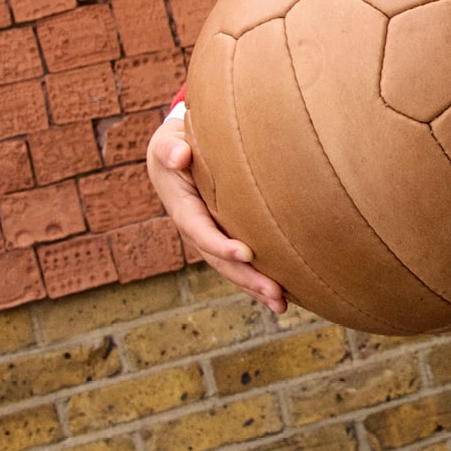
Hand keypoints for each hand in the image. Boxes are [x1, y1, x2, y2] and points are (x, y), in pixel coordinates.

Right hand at [145, 104, 287, 312]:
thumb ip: (170, 149)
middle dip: (247, 278)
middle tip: (275, 293)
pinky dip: (259, 281)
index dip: (220, 245)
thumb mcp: (167, 144)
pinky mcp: (226, 241)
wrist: (176, 158)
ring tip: (281, 306)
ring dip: (256, 288)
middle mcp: (197, 231)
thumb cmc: (175, 147)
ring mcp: (212, 240)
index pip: (201, 231)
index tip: (245, 253)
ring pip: (233, 269)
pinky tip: (283, 296)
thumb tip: (178, 156)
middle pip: (221, 261)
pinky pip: (242, 265)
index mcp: (182, 209)